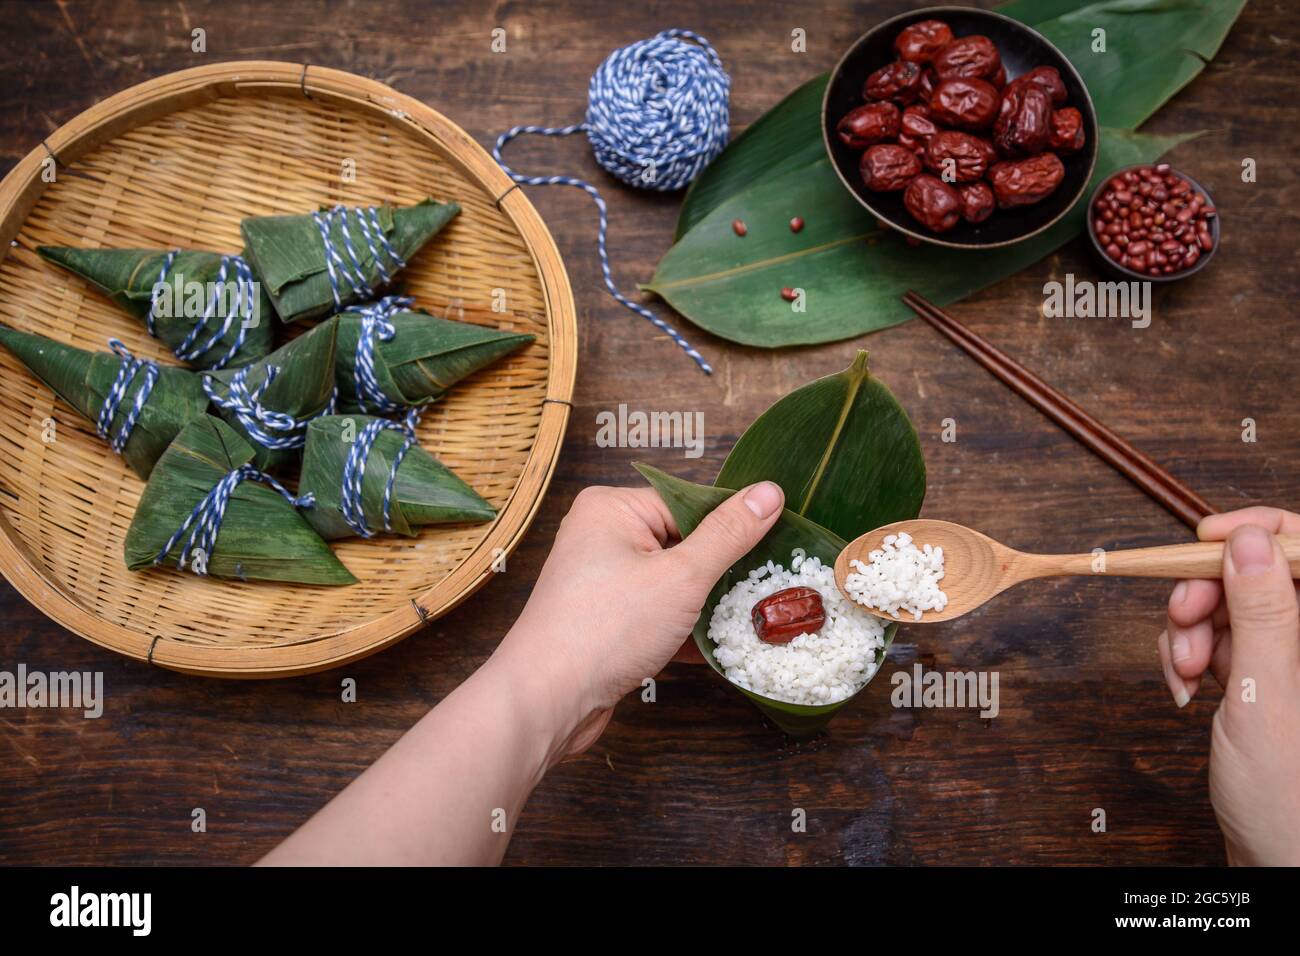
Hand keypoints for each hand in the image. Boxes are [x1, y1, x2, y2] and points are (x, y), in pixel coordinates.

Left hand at [490, 481, 784, 761]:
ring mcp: (601, 581)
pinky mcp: (605, 620)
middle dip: (719, 572)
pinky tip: (715, 650)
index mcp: (612, 508)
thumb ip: (728, 535)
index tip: (775, 547)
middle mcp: (601, 537)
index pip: (688, 504)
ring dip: (705, 606)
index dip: (730, 529)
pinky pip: (655, 613)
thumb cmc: (606, 628)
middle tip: (764, 590)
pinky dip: (682, 630)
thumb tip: (769, 493)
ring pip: (671, 583)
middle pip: (682, 543)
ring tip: (744, 620)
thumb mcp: (682, 576)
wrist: (548, 700)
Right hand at [1160, 507, 1299, 864]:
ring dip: (1189, 633)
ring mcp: (1291, 660)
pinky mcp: (1266, 680)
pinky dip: (1188, 657)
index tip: (1205, 539)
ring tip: (1183, 673)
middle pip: (1257, 575)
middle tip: (1181, 623)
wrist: (1279, 860)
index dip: (1256, 530)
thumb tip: (1250, 542)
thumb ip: (1263, 614)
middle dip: (1205, 593)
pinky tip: (1183, 686)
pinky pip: (1217, 642)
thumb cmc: (1291, 800)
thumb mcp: (1266, 696)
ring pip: (1228, 609)